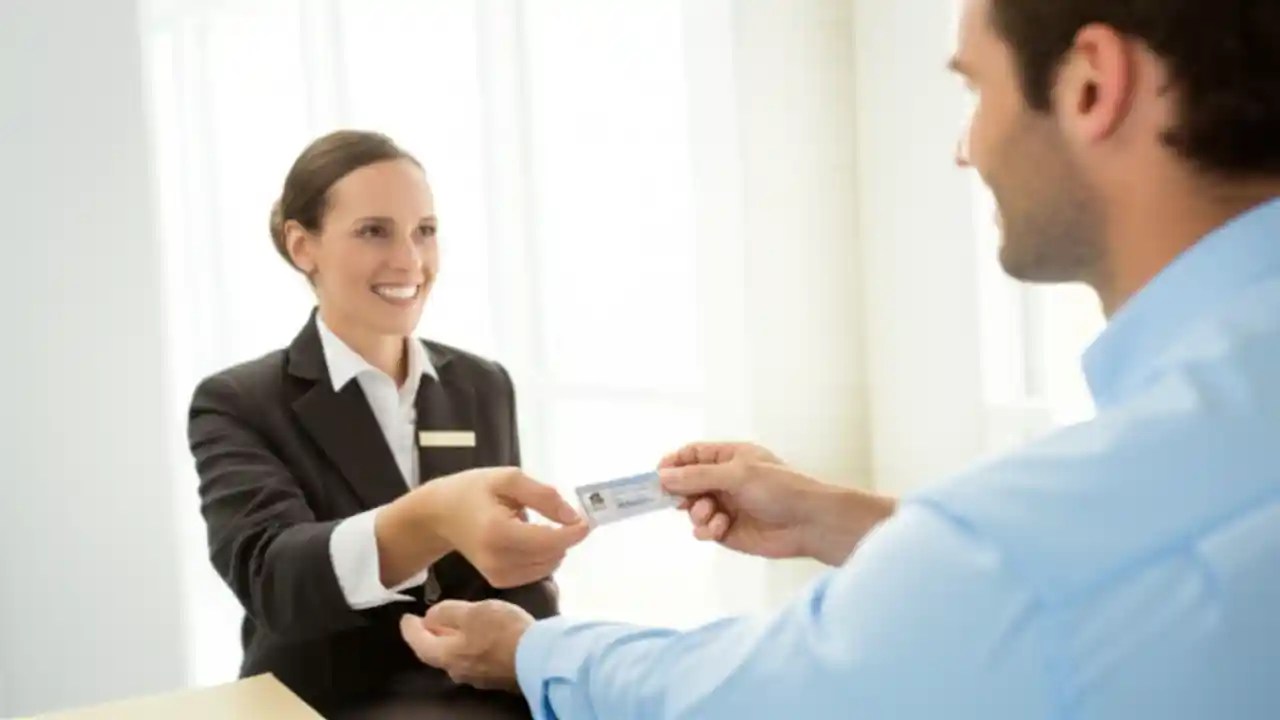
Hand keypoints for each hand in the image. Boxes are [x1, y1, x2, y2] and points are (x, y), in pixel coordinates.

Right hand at [386, 467, 589, 588]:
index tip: (587, 519)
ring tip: (539, 523)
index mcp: (498, 533)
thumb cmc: (474, 490)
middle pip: (552, 555)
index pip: (549, 541)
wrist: (440, 514)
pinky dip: (543, 555)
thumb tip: (573, 516)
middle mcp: (498, 561)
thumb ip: (544, 496)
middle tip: (563, 514)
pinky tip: (531, 538)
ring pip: (548, 565)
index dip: (573, 532)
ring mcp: (498, 576)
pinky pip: (537, 571)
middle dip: (565, 536)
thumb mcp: (508, 479)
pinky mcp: (500, 582)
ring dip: (555, 545)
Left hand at [400, 600, 532, 691]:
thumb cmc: (502, 631)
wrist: (538, 658)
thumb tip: (430, 618)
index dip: (410, 629)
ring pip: (454, 658)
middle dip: (429, 637)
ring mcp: (476, 677)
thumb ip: (446, 612)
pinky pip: (472, 661)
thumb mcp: (472, 612)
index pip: (418, 643)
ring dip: (449, 643)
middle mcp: (457, 671)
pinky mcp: (493, 677)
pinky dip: (466, 648)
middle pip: (435, 653)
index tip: (406, 618)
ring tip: (450, 628)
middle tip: (427, 622)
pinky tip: (475, 639)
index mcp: (446, 655)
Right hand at [658, 442, 894, 565]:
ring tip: (710, 514)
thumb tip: (662, 475)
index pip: (692, 455)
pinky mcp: (728, 531)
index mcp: (729, 457)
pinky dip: (707, 529)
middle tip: (678, 500)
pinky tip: (720, 528)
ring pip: (692, 509)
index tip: (657, 475)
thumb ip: (697, 475)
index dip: (674, 463)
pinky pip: (704, 529)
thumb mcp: (737, 474)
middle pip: (687, 483)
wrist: (810, 523)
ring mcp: (726, 506)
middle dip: (681, 492)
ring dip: (696, 512)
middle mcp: (725, 480)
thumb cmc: (780, 488)